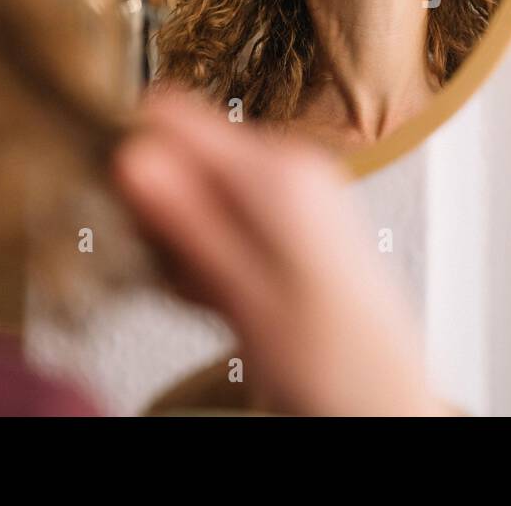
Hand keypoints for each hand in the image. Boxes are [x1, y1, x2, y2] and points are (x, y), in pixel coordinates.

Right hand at [113, 90, 446, 415]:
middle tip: (175, 273)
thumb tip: (130, 155)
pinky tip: (221, 299)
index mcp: (277, 170)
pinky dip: (204, 257)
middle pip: (178, 153)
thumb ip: (188, 223)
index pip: (169, 113)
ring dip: (179, 242)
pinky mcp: (287, 219)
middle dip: (156, 210)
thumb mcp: (246, 298)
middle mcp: (286, 165)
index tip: (124, 212)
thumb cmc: (333, 362)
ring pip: (194, 192)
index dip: (131, 153)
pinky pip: (220, 218)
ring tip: (207, 296)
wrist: (386, 398)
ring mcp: (289, 191)